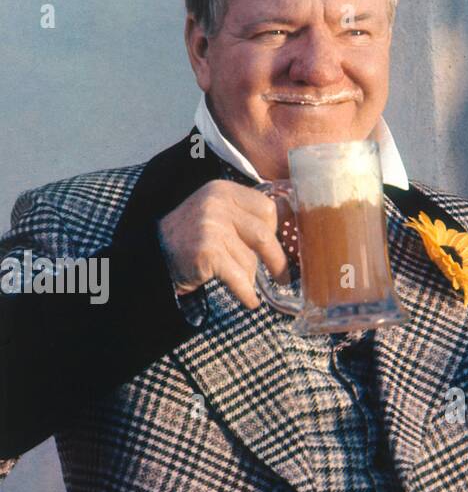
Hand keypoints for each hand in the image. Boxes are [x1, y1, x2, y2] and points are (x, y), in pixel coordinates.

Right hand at [156, 181, 289, 310]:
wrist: (152, 259)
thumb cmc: (191, 240)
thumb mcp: (217, 216)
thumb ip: (246, 216)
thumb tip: (290, 220)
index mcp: (223, 191)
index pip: (267, 208)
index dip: (275, 230)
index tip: (276, 246)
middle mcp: (217, 204)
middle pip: (264, 235)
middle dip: (276, 260)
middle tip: (283, 277)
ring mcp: (211, 227)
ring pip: (250, 259)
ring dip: (249, 277)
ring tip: (241, 283)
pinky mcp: (207, 252)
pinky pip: (240, 277)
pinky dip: (247, 293)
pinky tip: (250, 300)